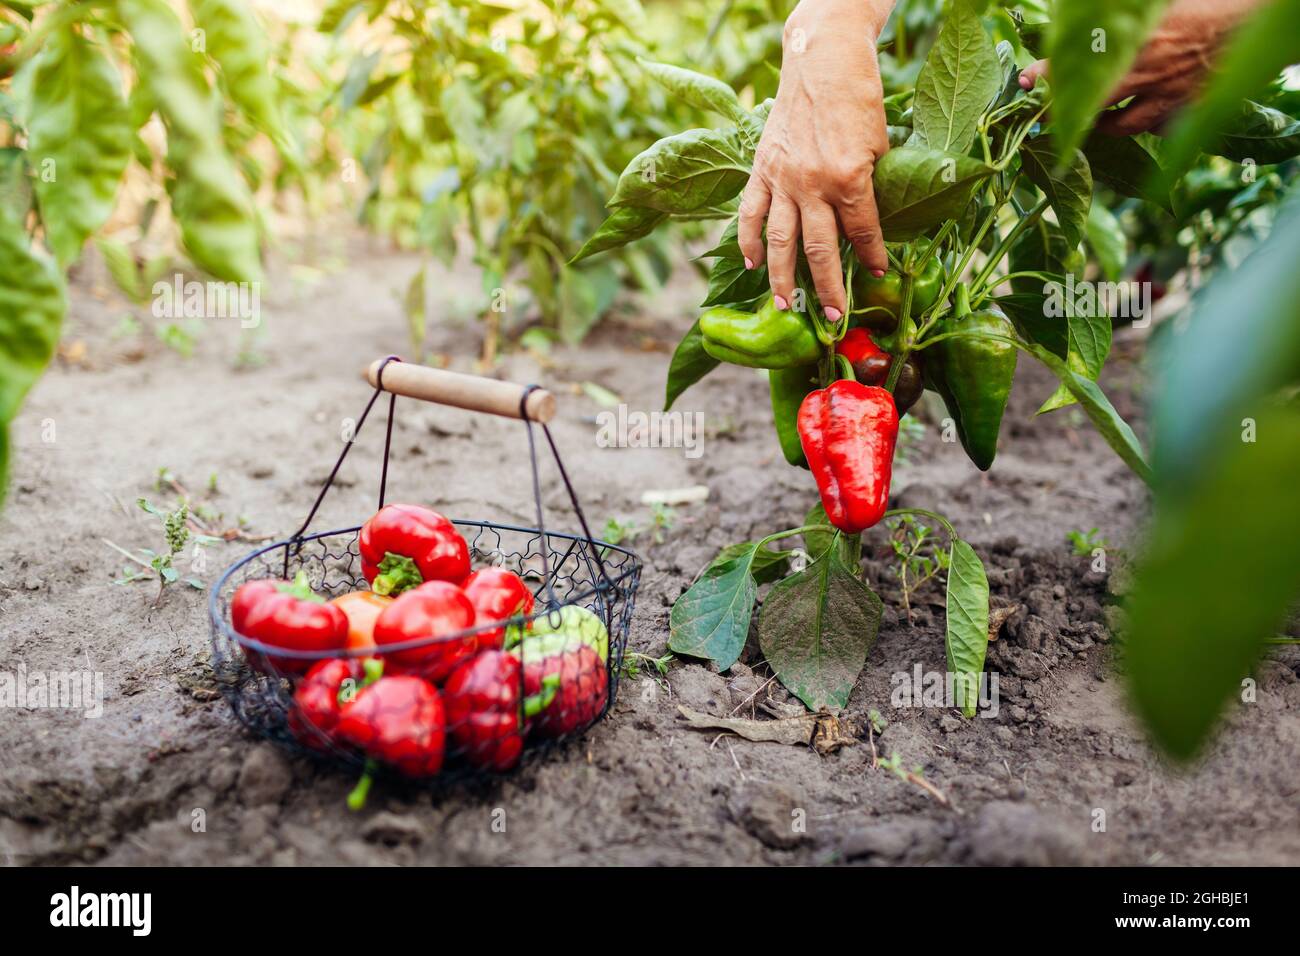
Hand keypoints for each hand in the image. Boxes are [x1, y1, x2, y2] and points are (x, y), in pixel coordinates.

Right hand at [738, 0, 894, 322]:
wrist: (822, 61)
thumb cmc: (859, 99)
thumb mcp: (880, 145)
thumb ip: (872, 187)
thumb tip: (869, 226)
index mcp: (850, 177)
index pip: (863, 231)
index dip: (873, 256)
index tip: (877, 275)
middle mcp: (813, 185)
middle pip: (820, 250)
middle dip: (828, 288)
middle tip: (831, 317)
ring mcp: (783, 179)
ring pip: (780, 241)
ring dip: (781, 278)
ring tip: (783, 306)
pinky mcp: (762, 169)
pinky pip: (751, 213)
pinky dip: (748, 240)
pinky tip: (750, 264)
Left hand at [1018, 0, 1263, 135]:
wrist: (1247, 23)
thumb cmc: (1196, 8)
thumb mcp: (1153, 9)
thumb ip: (1119, 18)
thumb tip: (1091, 14)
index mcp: (1131, 41)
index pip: (1075, 62)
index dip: (1046, 75)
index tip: (1025, 80)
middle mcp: (1142, 72)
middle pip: (1089, 103)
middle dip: (1062, 112)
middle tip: (1043, 116)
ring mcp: (1163, 95)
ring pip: (1120, 126)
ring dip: (1101, 126)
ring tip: (1090, 121)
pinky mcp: (1183, 109)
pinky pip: (1155, 128)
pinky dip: (1142, 128)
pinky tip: (1136, 121)